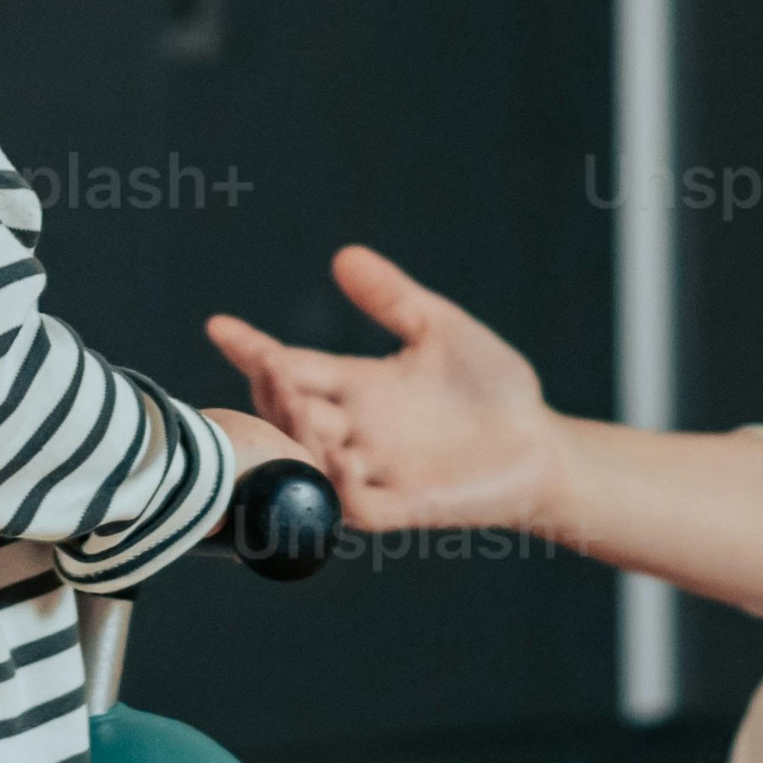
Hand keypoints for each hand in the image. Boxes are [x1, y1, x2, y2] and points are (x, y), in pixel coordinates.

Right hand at [208, 245, 560, 532]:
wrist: (542, 445)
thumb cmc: (492, 387)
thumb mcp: (441, 329)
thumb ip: (393, 298)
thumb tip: (343, 255)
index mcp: (357, 386)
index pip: (291, 367)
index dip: (253, 351)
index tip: (220, 327)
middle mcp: (355, 430)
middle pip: (289, 415)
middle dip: (273, 394)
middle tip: (272, 367)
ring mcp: (375, 471)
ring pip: (312, 463)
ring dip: (300, 439)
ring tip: (300, 406)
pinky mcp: (405, 507)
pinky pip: (357, 507)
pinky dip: (342, 489)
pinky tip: (341, 462)